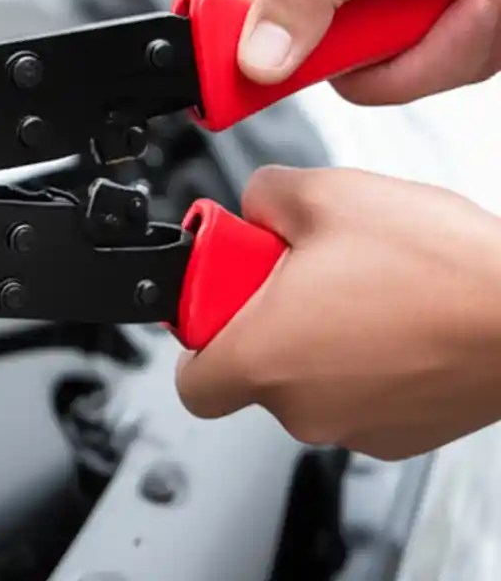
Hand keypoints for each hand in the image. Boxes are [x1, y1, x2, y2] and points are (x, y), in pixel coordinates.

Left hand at [176, 166, 500, 459]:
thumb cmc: (439, 266)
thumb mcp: (326, 195)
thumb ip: (262, 197)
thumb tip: (252, 205)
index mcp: (263, 360)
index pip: (190, 382)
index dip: (200, 338)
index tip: (224, 300)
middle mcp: (302, 409)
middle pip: (252, 374)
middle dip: (267, 323)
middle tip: (298, 276)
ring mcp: (355, 428)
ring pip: (308, 384)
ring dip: (320, 339)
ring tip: (362, 289)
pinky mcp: (402, 434)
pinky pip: (358, 396)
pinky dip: (366, 363)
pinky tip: (397, 318)